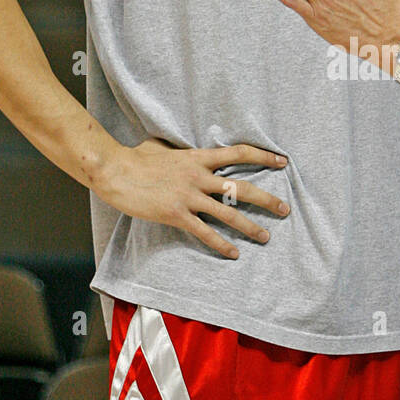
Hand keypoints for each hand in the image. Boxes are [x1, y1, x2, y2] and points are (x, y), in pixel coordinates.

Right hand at [95, 137, 290, 258]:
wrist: (115, 171)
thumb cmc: (135, 157)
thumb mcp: (162, 146)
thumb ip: (179, 151)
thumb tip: (181, 149)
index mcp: (198, 157)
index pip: (239, 153)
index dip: (263, 156)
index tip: (282, 161)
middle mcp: (198, 176)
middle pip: (241, 188)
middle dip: (267, 199)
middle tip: (284, 209)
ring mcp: (188, 196)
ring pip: (228, 214)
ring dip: (250, 226)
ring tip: (266, 236)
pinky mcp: (176, 214)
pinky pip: (205, 232)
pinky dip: (221, 244)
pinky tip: (234, 253)